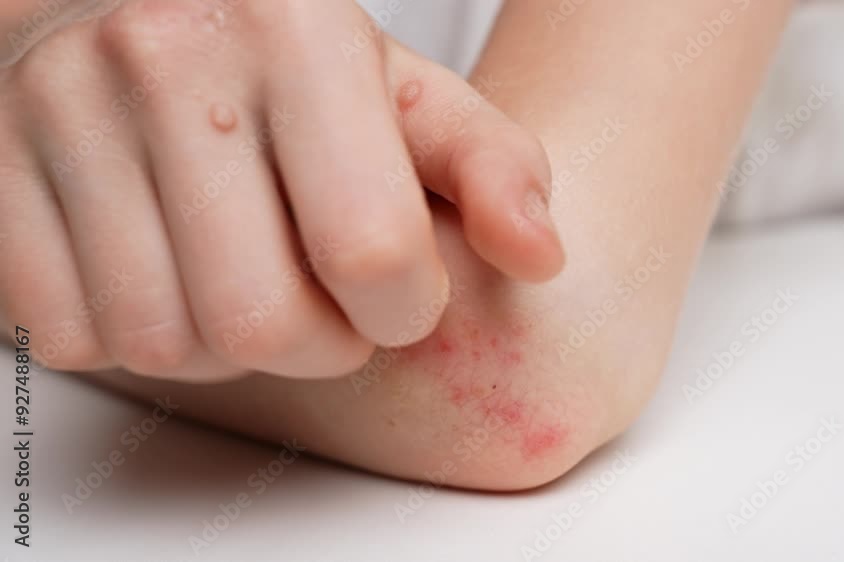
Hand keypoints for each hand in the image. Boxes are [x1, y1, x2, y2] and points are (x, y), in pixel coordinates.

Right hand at [0, 0, 563, 381]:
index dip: (403, 313)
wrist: (122, 2)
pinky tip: (170, 277)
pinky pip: (74, 332)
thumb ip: (488, 167)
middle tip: (326, 308)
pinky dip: (137, 334)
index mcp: (297, 30)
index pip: (372, 250)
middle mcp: (167, 57)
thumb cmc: (282, 64)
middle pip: (261, 320)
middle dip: (318, 346)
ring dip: (228, 347)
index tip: (399, 298)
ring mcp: (61, 108)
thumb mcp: (404, 95)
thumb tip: (542, 258)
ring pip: (165, 340)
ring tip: (249, 285)